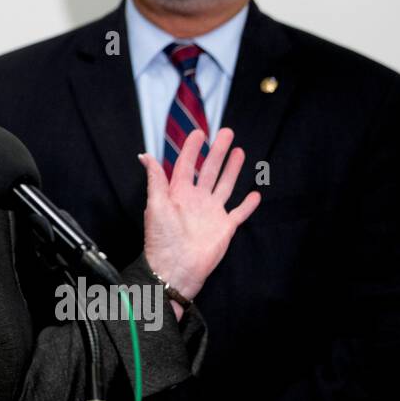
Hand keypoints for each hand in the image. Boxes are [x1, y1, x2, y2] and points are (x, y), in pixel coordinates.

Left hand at [138, 128, 259, 302]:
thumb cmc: (162, 238)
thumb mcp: (156, 204)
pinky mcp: (225, 228)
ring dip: (232, 169)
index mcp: (178, 193)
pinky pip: (239, 213)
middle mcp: (196, 200)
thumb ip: (155, 179)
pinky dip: (248, 204)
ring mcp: (211, 213)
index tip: (199, 132)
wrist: (176, 268)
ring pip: (225, 185)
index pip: (185, 165)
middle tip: (227, 132)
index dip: (192, 149)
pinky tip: (254, 193)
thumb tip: (144, 155)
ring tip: (240, 151)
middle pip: (209, 170)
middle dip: (218, 151)